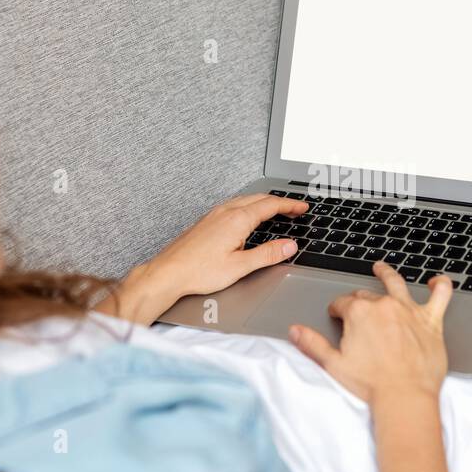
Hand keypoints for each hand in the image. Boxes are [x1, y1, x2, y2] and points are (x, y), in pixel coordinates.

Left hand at [110, 194, 306, 322]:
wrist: (168, 272)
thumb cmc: (198, 271)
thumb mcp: (240, 266)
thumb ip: (267, 254)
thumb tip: (289, 246)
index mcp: (237, 219)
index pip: (270, 205)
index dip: (290, 205)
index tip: (302, 207)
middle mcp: (225, 212)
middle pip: (259, 199)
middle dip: (280, 202)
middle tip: (294, 209)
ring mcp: (214, 215)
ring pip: (245, 200)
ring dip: (263, 202)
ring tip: (275, 210)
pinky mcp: (206, 221)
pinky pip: (233, 205)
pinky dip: (249, 206)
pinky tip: (247, 216)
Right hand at [289, 261, 451, 406]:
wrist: (405, 397)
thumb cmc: (372, 385)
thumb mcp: (333, 364)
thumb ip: (312, 344)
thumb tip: (295, 331)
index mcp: (359, 314)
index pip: (343, 304)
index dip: (337, 310)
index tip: (336, 317)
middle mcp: (384, 306)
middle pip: (366, 296)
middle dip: (359, 302)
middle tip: (357, 313)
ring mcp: (409, 311)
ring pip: (397, 284)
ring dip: (387, 274)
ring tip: (382, 269)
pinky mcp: (431, 321)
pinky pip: (441, 295)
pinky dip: (440, 285)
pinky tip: (437, 281)